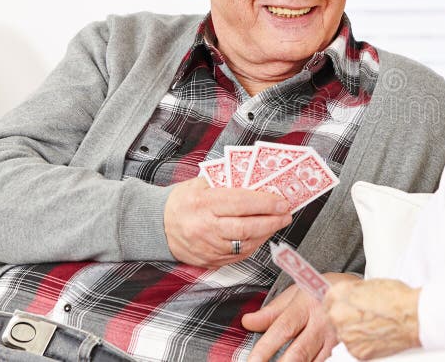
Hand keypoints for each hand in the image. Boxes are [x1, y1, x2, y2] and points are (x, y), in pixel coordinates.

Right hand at [164, 176, 291, 267]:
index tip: (282, 201)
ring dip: (265, 234)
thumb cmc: (183, 200)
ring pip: (244, 244)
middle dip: (271, 221)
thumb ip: (228, 184)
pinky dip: (253, 245)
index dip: (265, 203)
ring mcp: (206, 248)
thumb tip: (260, 184)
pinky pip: (238, 256)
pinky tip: (261, 235)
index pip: (240, 203)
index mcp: (202, 204)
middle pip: (245, 227)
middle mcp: (204, 228)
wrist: (157, 225)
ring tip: (277, 223)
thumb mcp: (201, 184)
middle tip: (286, 215)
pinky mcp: (209, 261)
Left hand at [243, 272, 357, 361]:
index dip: (265, 348)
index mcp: (307, 305)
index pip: (282, 329)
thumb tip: (247, 322)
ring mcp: (336, 338)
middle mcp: (322, 323)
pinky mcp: (347, 349)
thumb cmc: (324, 290)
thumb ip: (272, 311)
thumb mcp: (297, 292)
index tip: (252, 361)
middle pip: (298, 353)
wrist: (360, 291)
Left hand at [324, 279, 421, 359]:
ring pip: (343, 333)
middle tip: (362, 315)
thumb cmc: (396, 298)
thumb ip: (352, 291)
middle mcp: (338, 315)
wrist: (412, 317)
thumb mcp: (369, 284)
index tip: (345, 305)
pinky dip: (362, 343)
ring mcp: (346, 335)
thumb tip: (348, 296)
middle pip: (334, 317)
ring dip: (353, 331)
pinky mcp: (356, 351)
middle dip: (345, 317)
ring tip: (372, 325)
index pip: (327, 299)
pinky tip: (375, 334)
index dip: (339, 302)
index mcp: (339, 294)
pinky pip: (354, 347)